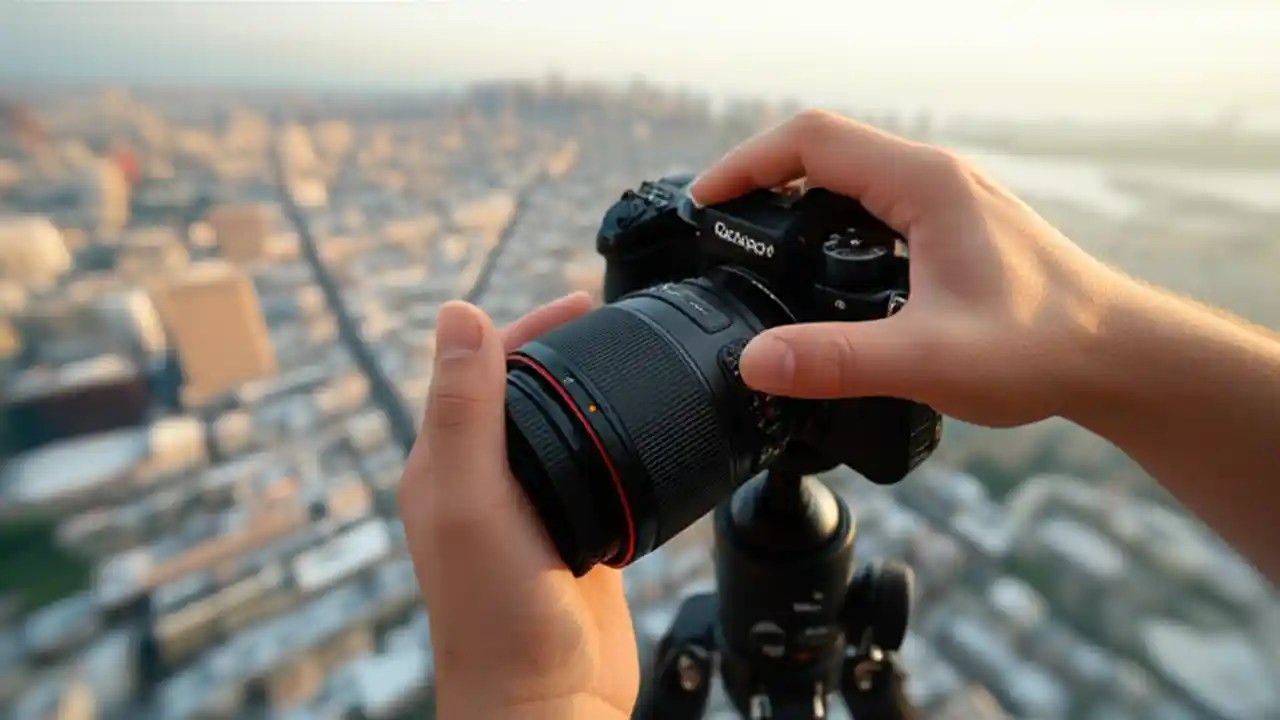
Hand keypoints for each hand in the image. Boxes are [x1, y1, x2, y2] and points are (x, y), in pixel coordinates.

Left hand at [399, 293, 638, 718]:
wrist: (547, 702)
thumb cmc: (496, 616)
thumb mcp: (470, 498)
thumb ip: (463, 408)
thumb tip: (456, 311)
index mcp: (446, 465)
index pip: (478, 371)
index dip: (523, 330)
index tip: (577, 303)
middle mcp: (484, 484)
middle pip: (522, 393)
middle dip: (561, 349)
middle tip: (607, 319)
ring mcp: (531, 512)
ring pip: (560, 429)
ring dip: (589, 389)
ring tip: (627, 360)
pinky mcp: (576, 537)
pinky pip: (594, 472)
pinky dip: (615, 439)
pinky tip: (643, 431)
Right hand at [690, 109, 1129, 426]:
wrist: (1115, 355)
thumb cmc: (1040, 347)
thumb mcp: (930, 357)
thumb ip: (838, 360)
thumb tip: (756, 362)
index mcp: (923, 184)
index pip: (810, 139)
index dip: (746, 164)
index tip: (704, 204)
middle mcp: (934, 177)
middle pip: (823, 149)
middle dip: (761, 180)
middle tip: (719, 231)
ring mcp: (946, 198)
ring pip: (849, 175)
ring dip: (796, 199)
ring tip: (755, 246)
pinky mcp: (952, 224)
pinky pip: (873, 202)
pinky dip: (829, 221)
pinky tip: (820, 269)